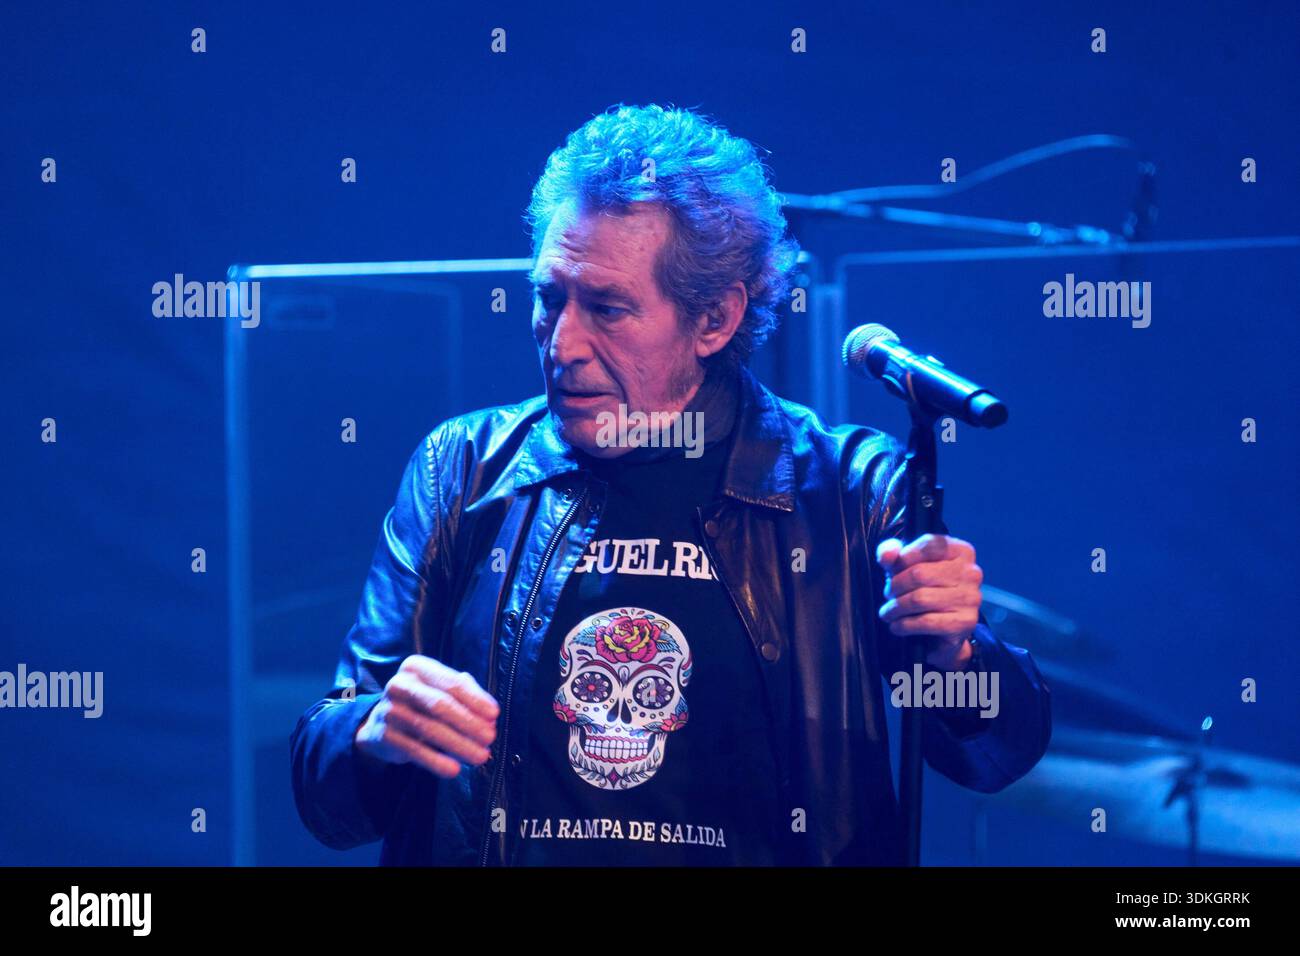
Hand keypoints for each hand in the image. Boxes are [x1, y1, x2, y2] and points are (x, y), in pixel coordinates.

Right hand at [354, 655, 499, 777]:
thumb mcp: (442, 690)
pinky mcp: (383, 735)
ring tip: (480, 757)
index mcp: (417, 667)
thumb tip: (490, 715)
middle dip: (469, 723)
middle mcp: (400, 684)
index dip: (475, 700)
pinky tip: (453, 770)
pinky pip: (414, 750)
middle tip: (490, 738)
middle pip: (440, 705)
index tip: (494, 715)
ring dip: (459, 745)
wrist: (380, 723)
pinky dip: (436, 761)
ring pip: (429, 729)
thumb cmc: (422, 703)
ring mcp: (389, 710)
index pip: (451, 683)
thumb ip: (468, 694)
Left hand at [875, 533, 982, 669]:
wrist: (945, 627)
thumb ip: (892, 553)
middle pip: (919, 574)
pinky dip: (905, 625)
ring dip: (896, 607)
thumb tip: (887, 554)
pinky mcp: (965, 622)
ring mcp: (971, 598)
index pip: (928, 545)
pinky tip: (896, 626)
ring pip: (920, 599)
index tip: (892, 571)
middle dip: (895, 586)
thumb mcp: (906, 565)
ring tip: (888, 612)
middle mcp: (971, 572)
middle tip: (888, 594)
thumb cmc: (925, 588)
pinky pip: (926, 622)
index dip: (903, 558)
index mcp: (961, 551)